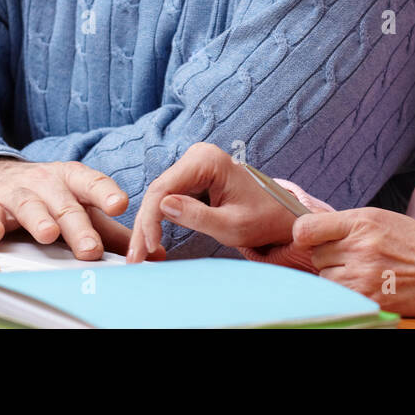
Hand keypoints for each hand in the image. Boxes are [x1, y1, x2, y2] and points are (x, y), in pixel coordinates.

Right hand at [0, 157, 130, 258]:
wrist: (0, 177)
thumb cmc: (52, 198)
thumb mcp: (82, 209)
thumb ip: (115, 233)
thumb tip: (155, 254)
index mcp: (74, 181)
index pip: (93, 184)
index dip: (106, 192)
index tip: (120, 204)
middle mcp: (47, 183)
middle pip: (65, 205)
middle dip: (78, 226)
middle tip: (90, 248)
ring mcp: (19, 193)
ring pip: (30, 206)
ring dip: (40, 221)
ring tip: (49, 235)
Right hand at [127, 142, 297, 261]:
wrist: (279, 216)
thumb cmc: (262, 219)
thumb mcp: (232, 226)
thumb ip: (199, 217)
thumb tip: (163, 206)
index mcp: (208, 160)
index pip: (165, 187)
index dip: (150, 218)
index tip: (148, 246)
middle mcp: (197, 156)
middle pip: (158, 191)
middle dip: (145, 226)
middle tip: (135, 258)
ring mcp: (193, 165)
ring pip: (159, 197)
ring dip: (148, 226)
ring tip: (139, 255)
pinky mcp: (192, 177)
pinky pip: (168, 198)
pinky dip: (159, 221)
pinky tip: (150, 241)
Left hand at [293, 208, 414, 317]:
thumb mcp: (381, 219)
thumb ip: (346, 224)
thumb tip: (308, 232)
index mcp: (362, 221)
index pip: (306, 228)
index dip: (304, 234)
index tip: (309, 238)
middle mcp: (360, 247)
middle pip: (316, 255)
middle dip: (330, 257)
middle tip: (355, 256)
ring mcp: (364, 276)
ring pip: (325, 278)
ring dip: (338, 277)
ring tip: (366, 272)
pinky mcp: (370, 300)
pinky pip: (339, 296)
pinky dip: (348, 293)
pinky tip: (369, 286)